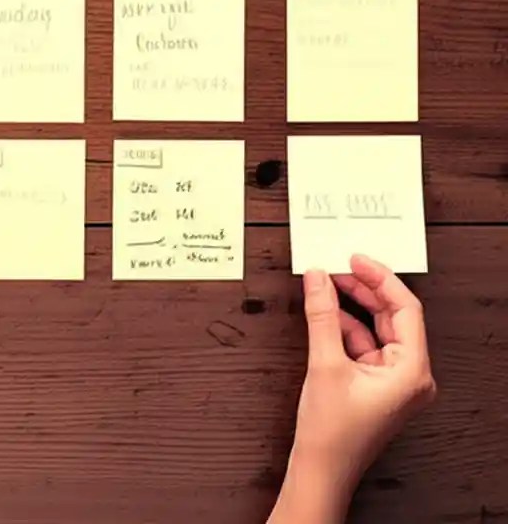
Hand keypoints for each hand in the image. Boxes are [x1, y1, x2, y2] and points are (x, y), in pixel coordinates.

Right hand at [268, 253, 436, 522]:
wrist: (321, 470)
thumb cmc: (332, 432)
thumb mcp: (325, 364)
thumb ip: (321, 315)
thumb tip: (317, 279)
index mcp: (412, 370)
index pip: (405, 309)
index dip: (380, 279)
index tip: (356, 259)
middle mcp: (411, 374)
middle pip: (392, 317)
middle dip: (364, 290)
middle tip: (337, 266)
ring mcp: (395, 380)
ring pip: (377, 329)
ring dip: (352, 307)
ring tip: (327, 285)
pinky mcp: (378, 384)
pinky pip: (366, 345)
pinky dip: (346, 328)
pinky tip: (326, 314)